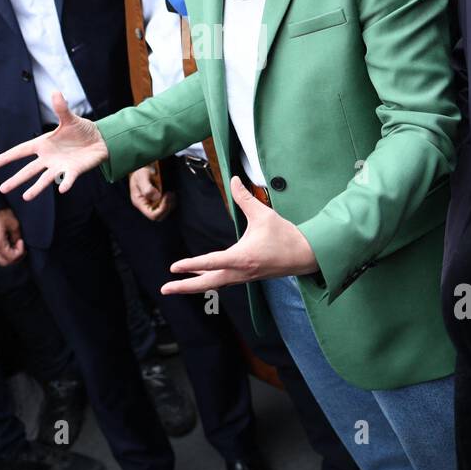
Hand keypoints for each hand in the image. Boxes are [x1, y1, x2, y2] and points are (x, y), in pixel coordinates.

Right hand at [0, 91, 108, 200]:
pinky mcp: (73, 171)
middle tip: (2, 189)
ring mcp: (60, 166)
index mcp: (44, 144)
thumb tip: (55, 92)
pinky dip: (65, 183)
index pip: (22, 150)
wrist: (99, 140)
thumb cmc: (81, 129)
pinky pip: (68, 179)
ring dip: (36, 188)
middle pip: (29, 170)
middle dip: (16, 179)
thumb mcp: (70, 118)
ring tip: (25, 197)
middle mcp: (49, 158)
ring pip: (45, 179)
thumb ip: (61, 108)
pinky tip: (61, 189)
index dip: (8, 157)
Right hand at [0, 208, 24, 265]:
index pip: (11, 258)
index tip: (21, 242)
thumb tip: (18, 244)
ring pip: (0, 259)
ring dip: (9, 255)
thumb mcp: (14, 224)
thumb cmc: (0, 213)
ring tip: (15, 245)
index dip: (19, 252)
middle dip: (15, 257)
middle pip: (4, 262)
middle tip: (21, 248)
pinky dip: (4, 252)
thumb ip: (17, 237)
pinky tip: (9, 242)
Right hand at [129, 165, 174, 220]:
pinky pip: (166, 206)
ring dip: (170, 204)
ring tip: (172, 193)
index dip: (162, 209)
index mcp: (140, 202)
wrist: (141, 164)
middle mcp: (146, 204)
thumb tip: (156, 197)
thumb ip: (147, 188)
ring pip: (164, 212)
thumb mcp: (142, 176)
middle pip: (159, 215)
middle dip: (167, 206)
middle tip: (171, 194)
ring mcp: (151, 202)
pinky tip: (171, 194)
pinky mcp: (157, 199)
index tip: (166, 195)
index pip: (152, 215)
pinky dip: (171, 201)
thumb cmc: (139, 170)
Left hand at [161, 177, 317, 293]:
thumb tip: (233, 179)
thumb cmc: (285, 235)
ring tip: (176, 286)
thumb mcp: (263, 214)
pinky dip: (209, 280)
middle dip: (185, 287)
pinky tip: (200, 277)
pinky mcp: (247, 277)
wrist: (305, 256)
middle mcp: (240, 271)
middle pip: (208, 283)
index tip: (174, 267)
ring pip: (214, 284)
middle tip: (165, 289)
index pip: (212, 262)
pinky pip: (223, 281)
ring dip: (194, 285)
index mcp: (243, 257)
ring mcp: (243, 277)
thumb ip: (245, 197)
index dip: (192, 264)